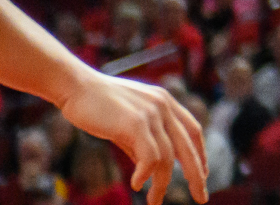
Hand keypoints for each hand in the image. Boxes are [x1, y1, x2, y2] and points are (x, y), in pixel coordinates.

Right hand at [60, 69, 207, 204]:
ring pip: (168, 156)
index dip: (200, 154)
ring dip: (162, 184)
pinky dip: (146, 174)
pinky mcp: (136, 122)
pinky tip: (137, 185)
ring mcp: (152, 113)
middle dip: (196, 174)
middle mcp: (164, 105)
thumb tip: (150, 169)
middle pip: (189, 146)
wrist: (76, 86)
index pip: (193, 131)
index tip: (203, 175)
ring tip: (154, 202)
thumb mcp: (127, 122)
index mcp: (166, 102)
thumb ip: (141, 141)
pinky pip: (150, 155)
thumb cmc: (97, 106)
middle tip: (201, 197)